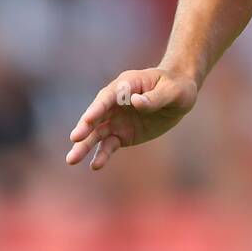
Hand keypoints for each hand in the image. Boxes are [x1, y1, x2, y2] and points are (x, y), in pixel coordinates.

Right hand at [66, 67, 198, 170]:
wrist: (180, 96)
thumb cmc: (176, 87)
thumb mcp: (172, 91)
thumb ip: (155, 97)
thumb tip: (137, 101)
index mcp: (126, 84)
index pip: (108, 97)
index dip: (98, 108)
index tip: (88, 119)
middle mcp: (116, 102)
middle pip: (96, 115)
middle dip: (85, 127)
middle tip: (74, 139)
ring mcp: (117, 119)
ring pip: (97, 133)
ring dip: (85, 145)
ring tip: (71, 159)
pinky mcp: (122, 134)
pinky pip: (109, 145)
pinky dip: (102, 155)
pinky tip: (95, 165)